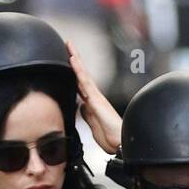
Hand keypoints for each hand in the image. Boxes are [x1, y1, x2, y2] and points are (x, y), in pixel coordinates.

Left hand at [67, 41, 121, 155]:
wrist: (121, 145)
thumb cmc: (111, 138)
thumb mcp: (94, 126)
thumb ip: (87, 115)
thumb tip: (81, 106)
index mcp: (93, 104)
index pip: (80, 84)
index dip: (74, 72)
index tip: (68, 60)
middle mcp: (95, 97)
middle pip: (82, 75)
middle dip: (75, 60)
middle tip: (68, 44)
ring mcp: (96, 97)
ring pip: (83, 74)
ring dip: (76, 59)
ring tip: (69, 45)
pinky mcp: (96, 100)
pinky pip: (85, 82)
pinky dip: (78, 70)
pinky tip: (73, 59)